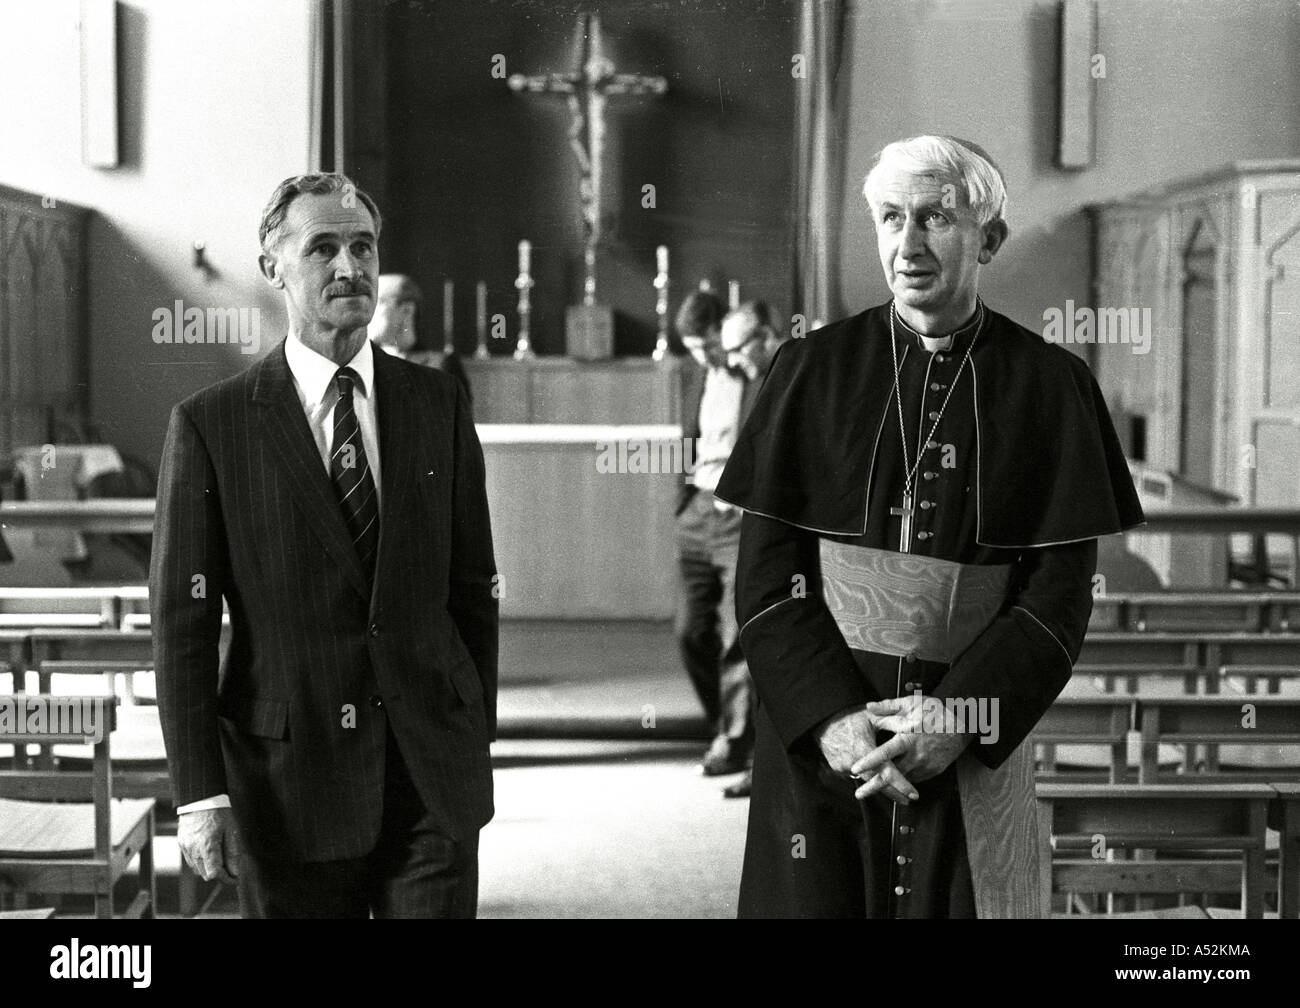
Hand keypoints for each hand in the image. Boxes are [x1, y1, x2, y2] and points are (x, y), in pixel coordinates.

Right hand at [178, 806, 240, 884]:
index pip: (214, 874)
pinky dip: (200, 862)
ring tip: (220, 858)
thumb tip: (235, 872)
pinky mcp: (181, 844)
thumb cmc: (218, 813)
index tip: (234, 879)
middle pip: (205, 875)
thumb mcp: (230, 831)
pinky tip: (208, 853)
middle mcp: (194, 850)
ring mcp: (186, 848)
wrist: (200, 799)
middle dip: (219, 875)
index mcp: (207, 846)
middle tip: (230, 868)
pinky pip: (191, 861)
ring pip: (197, 870)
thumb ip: (232, 853)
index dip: (226, 879)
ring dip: (208, 869)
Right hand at [815, 704, 916, 804]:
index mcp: (864, 749)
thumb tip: (913, 725)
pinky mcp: (839, 769)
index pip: (887, 772)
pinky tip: (874, 776)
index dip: (901, 785)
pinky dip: (867, 777)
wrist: (821, 720)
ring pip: (866, 781)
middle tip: (907, 800)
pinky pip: (856, 776)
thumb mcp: (872, 716)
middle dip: (894, 793)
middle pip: (877, 784)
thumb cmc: (848, 716)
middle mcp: (854, 762)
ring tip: (895, 791)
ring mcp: (844, 767)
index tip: (913, 795)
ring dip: (880, 786)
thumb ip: (893, 721)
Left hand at [850, 695, 971, 797]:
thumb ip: (888, 706)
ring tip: (871, 787)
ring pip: (903, 779)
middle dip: (874, 786)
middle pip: (892, 774)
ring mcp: (926, 765)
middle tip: (858, 794)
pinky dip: (904, 780)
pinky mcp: (933, 770)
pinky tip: (894, 780)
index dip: (869, 761)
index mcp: (907, 738)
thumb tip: (868, 706)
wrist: (964, 724)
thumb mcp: (911, 703)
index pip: (885, 753)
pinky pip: (914, 778)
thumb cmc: (935, 711)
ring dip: (889, 784)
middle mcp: (916, 755)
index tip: (855, 768)